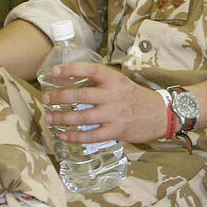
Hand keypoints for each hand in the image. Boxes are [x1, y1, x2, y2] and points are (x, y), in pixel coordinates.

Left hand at [43, 63, 167, 144]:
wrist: (160, 115)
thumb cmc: (135, 98)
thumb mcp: (120, 83)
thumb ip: (100, 82)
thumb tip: (70, 81)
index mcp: (115, 80)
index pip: (90, 70)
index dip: (71, 69)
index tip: (54, 72)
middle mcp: (114, 96)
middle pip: (81, 95)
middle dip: (59, 97)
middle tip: (46, 98)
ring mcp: (115, 115)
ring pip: (83, 117)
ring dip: (62, 118)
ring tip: (49, 118)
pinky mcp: (116, 131)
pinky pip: (91, 136)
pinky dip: (75, 137)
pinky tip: (64, 135)